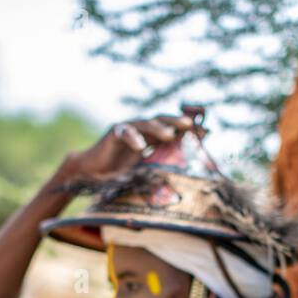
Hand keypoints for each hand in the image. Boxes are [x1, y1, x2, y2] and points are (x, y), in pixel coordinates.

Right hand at [63, 114, 202, 183]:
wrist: (92, 173)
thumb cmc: (119, 174)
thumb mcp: (144, 171)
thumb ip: (160, 168)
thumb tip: (182, 177)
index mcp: (152, 139)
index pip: (173, 129)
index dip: (188, 130)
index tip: (206, 132)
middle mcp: (142, 130)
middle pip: (162, 120)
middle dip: (177, 122)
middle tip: (191, 126)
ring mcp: (128, 129)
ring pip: (145, 123)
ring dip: (158, 127)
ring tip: (169, 135)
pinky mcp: (113, 133)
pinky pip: (125, 132)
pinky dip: (133, 138)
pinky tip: (140, 147)